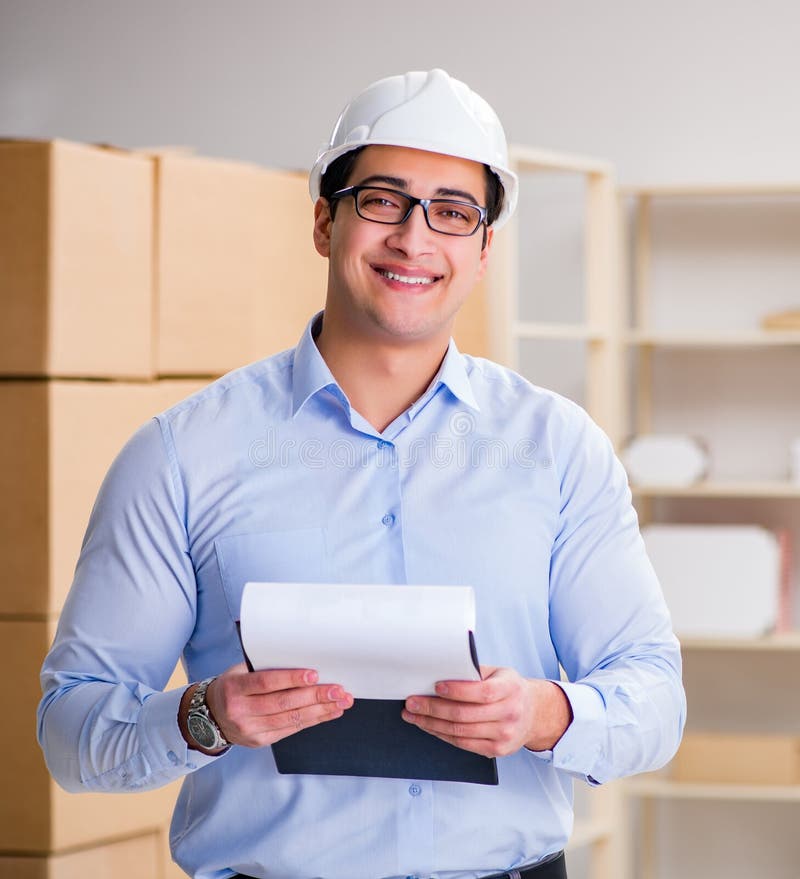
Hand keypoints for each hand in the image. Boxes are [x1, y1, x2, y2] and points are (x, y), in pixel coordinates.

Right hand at [180, 663, 352, 752]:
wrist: (209, 717)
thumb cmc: (232, 686)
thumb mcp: (239, 671)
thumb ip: (264, 664)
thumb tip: (298, 652)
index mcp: (234, 688)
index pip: (265, 683)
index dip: (291, 679)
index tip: (314, 674)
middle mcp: (240, 711)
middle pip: (283, 704)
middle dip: (315, 697)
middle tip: (338, 690)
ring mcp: (250, 730)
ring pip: (291, 720)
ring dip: (320, 711)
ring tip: (341, 702)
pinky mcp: (260, 741)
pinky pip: (291, 730)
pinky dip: (313, 720)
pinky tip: (329, 713)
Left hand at [401, 666, 572, 757]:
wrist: (534, 714)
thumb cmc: (509, 688)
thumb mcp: (498, 673)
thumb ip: (474, 672)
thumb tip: (440, 670)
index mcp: (510, 689)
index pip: (481, 692)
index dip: (457, 691)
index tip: (435, 687)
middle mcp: (509, 713)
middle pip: (465, 715)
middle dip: (433, 709)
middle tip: (412, 703)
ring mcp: (504, 735)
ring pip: (460, 732)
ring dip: (431, 724)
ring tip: (413, 716)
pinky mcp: (497, 750)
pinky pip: (463, 744)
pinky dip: (442, 735)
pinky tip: (429, 727)